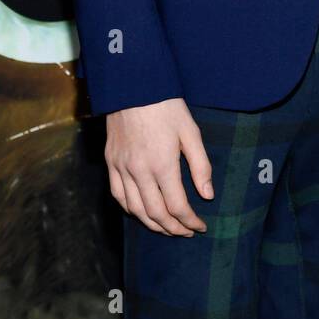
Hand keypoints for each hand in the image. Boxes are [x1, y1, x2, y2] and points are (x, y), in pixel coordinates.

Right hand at [105, 97, 212, 233]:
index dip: (190, 221)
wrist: (133, 86)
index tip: (200, 226)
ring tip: (167, 228)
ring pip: (135, 209)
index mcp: (162, 164)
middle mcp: (139, 170)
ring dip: (152, 224)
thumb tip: (207, 195)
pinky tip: (142, 213)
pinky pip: (118, 195)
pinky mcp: (111, 162)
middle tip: (186, 232)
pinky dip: (131, 210)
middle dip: (173, 228)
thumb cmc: (166, 107)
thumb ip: (200, 165)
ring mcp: (121, 167)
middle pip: (155, 214)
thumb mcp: (191, 132)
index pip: (177, 206)